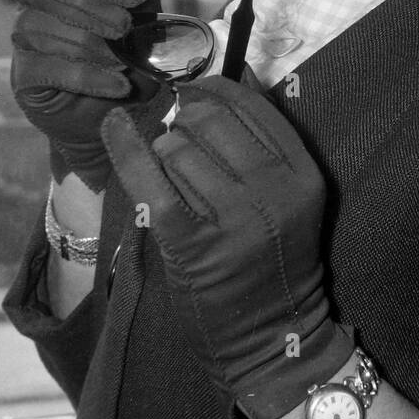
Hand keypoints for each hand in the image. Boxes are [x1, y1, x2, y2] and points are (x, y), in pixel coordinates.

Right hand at [11, 0, 171, 191]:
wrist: (118, 119)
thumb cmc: (129, 66)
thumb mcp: (145, 31)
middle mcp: (37, 6)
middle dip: (84, 1)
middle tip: (124, 27)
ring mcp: (25, 41)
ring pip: (37, 24)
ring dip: (88, 44)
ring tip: (123, 63)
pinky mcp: (24, 77)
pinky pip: (44, 67)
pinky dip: (86, 76)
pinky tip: (117, 85)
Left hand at [100, 74, 352, 418]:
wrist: (272, 337)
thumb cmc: (275, 262)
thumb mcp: (291, 199)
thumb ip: (266, 146)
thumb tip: (226, 81)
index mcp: (303, 173)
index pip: (253, 105)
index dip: (217, 88)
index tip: (197, 90)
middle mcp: (274, 189)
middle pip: (212, 119)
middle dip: (188, 119)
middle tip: (181, 137)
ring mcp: (234, 217)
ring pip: (179, 148)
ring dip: (165, 154)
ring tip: (174, 178)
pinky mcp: (192, 242)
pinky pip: (151, 178)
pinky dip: (127, 148)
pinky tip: (115, 127)